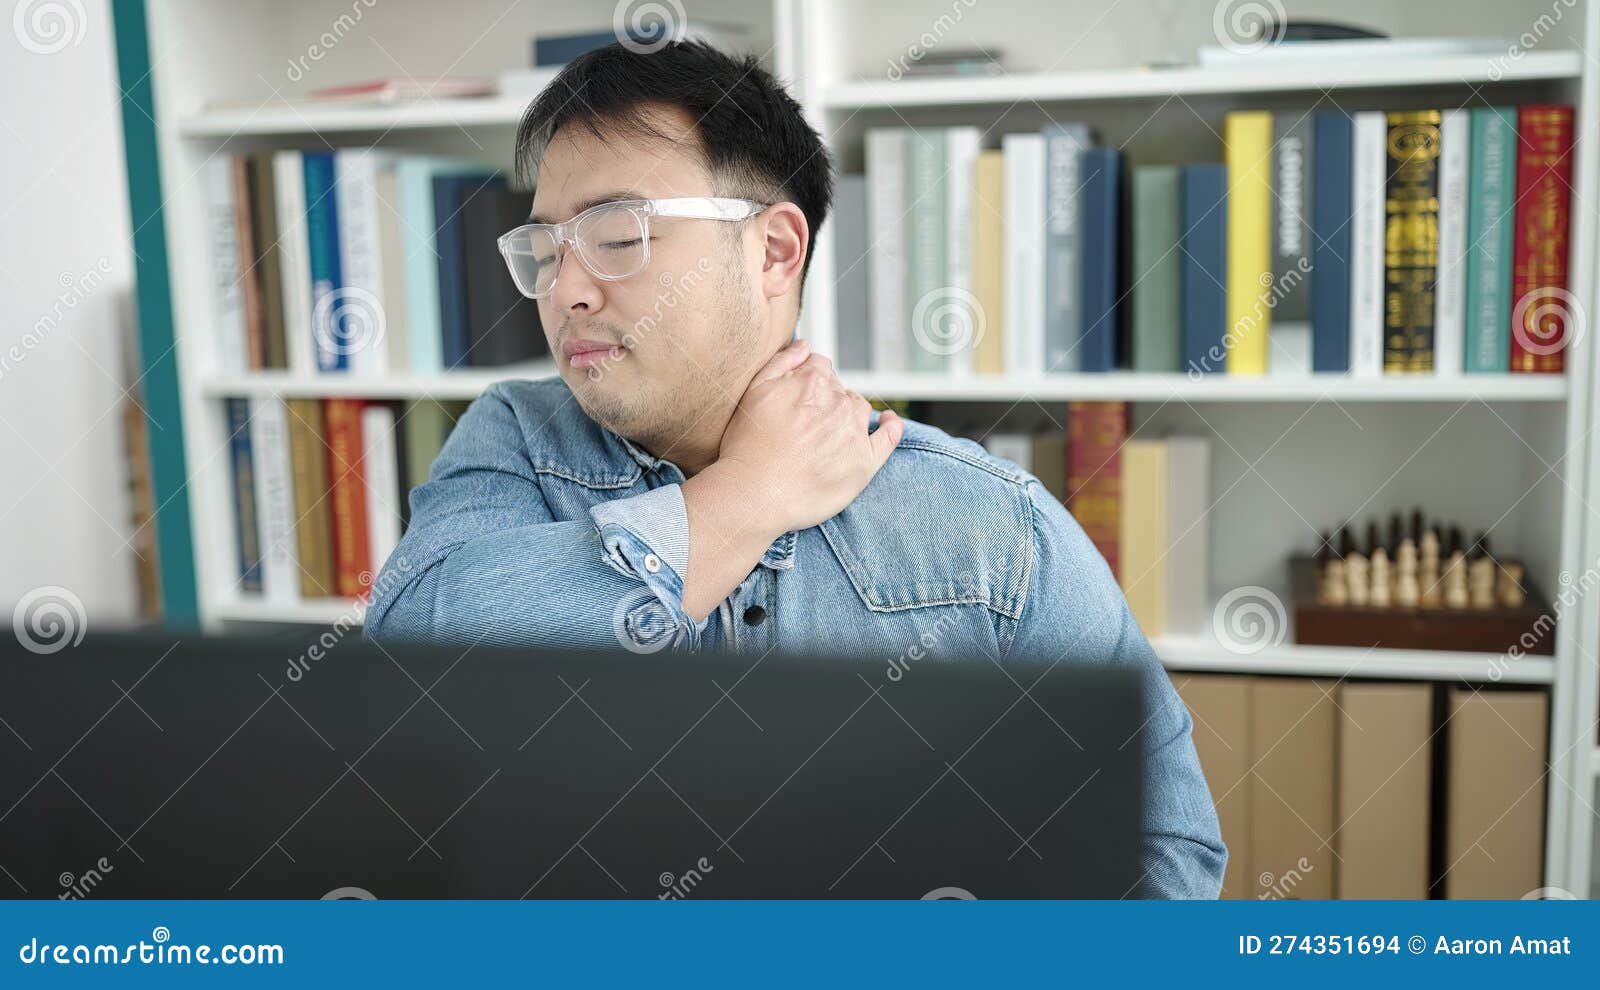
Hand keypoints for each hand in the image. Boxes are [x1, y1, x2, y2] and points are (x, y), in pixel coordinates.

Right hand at [712, 339, 903, 534]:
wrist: (755, 494)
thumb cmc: (748, 446)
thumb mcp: (754, 391)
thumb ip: (781, 362)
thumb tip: (805, 346)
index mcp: (812, 380)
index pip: (819, 366)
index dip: (808, 380)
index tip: (798, 399)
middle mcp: (837, 401)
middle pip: (839, 388)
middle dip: (825, 399)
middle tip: (805, 424)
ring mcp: (854, 431)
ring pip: (859, 408)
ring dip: (849, 413)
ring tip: (828, 433)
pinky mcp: (864, 461)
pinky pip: (889, 436)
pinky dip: (890, 425)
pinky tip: (887, 421)